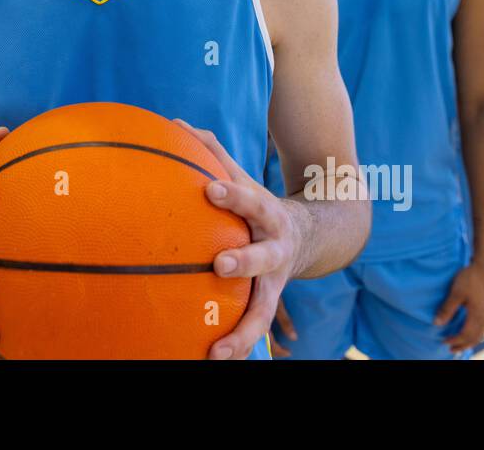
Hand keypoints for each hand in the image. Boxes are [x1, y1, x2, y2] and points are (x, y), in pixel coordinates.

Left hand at [173, 118, 299, 359]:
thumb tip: (175, 123)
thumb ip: (211, 151)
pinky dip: (235, 348)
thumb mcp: (241, 175)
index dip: (233, 194)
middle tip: (220, 265)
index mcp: (266, 214)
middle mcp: (275, 251)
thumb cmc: (255, 203)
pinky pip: (251, 331)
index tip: (212, 188)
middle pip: (263, 258)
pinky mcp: (266, 306)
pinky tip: (209, 360)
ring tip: (217, 352)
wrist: (309, 235)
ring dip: (243, 332)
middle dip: (245, 262)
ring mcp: (273, 282)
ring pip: (263, 311)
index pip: (250, 199)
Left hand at [435, 260, 483, 353]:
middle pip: (475, 337)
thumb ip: (447, 309)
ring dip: (470, 340)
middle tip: (451, 349)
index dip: (455, 340)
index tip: (444, 342)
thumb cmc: (470, 277)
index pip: (466, 335)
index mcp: (478, 315)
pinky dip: (476, 333)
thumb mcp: (456, 293)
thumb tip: (437, 324)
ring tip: (460, 343)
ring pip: (481, 333)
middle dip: (463, 345)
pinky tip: (470, 330)